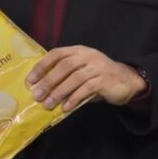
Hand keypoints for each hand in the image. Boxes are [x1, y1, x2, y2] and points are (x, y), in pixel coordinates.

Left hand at [25, 46, 146, 111]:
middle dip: (49, 81)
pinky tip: (66, 107)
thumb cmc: (99, 77)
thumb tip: (43, 90)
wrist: (127, 80)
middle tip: (37, 95)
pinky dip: (74, 98)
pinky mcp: (105, 80)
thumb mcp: (82, 72)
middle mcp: (88, 56)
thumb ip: (66, 77)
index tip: (30, 80)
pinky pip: (86, 89)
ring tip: (48, 104)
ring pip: (74, 78)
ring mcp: (97, 67)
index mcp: (79, 51)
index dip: (42, 66)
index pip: (57, 54)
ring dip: (59, 92)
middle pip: (64, 66)